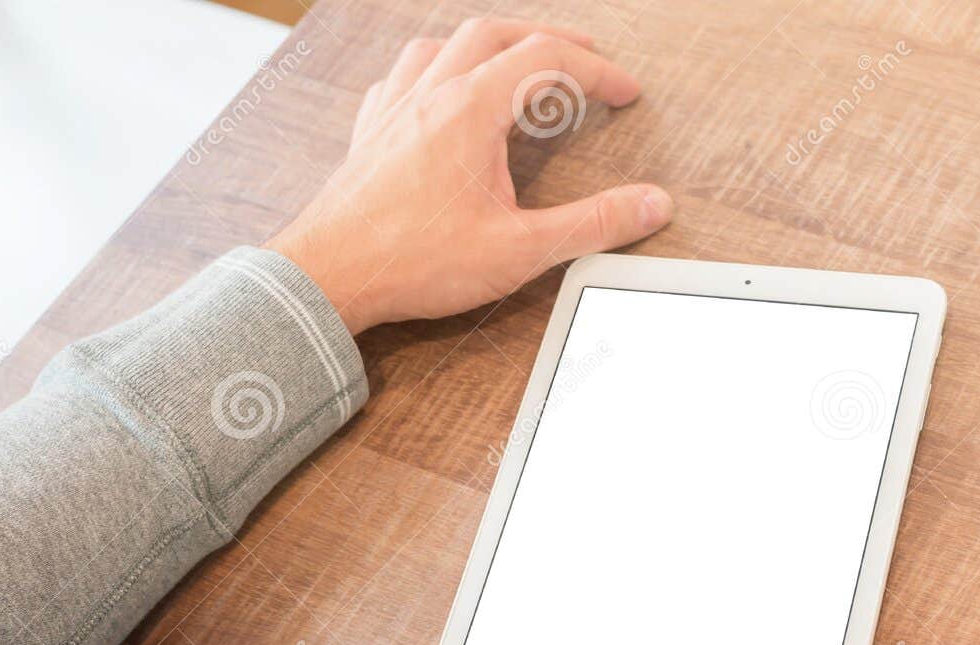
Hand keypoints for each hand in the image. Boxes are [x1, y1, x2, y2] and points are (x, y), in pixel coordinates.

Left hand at [268, 19, 672, 333]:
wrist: (329, 275)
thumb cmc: (412, 261)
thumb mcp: (520, 249)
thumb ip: (591, 224)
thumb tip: (650, 205)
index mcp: (470, 109)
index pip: (548, 60)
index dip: (597, 73)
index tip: (625, 93)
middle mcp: (430, 94)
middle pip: (496, 33)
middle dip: (548, 39)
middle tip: (583, 56)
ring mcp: (394, 109)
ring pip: (443, 45)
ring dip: (487, 44)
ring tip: (513, 63)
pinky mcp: (370, 134)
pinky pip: (401, 77)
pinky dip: (432, 71)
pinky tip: (438, 94)